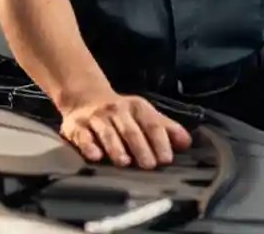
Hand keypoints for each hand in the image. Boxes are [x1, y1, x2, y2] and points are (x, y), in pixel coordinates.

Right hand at [59, 90, 192, 168]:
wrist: (84, 97)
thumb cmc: (122, 114)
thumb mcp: (145, 115)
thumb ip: (166, 129)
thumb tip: (187, 143)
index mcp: (137, 108)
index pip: (151, 124)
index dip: (160, 141)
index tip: (166, 158)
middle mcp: (116, 111)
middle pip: (131, 130)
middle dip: (140, 147)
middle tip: (149, 165)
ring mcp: (96, 118)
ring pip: (107, 133)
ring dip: (116, 147)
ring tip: (124, 162)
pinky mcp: (76, 126)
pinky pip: (83, 136)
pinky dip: (89, 146)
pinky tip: (95, 156)